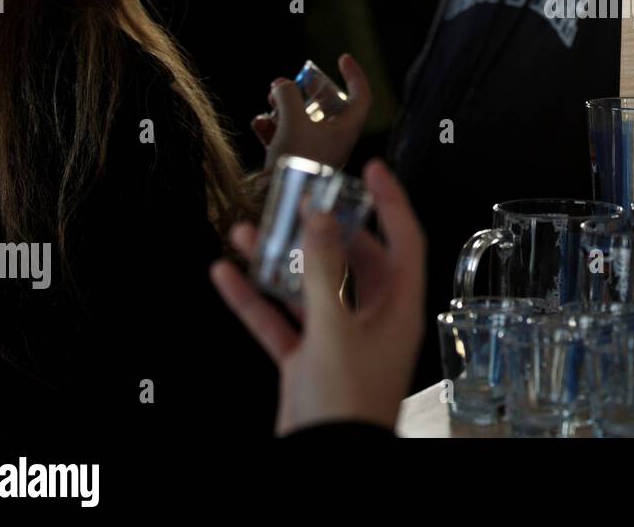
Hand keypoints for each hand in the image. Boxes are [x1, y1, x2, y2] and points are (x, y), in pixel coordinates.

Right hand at [210, 159, 426, 435]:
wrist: (325, 463)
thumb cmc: (347, 408)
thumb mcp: (336, 331)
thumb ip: (324, 273)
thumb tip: (321, 221)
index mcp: (398, 309)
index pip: (404, 240)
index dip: (391, 201)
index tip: (373, 170)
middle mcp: (371, 320)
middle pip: (353, 259)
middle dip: (324, 229)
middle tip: (303, 200)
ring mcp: (337, 340)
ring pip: (309, 287)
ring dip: (280, 260)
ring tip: (252, 232)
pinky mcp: (305, 361)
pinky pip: (279, 319)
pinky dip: (254, 298)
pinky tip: (229, 276)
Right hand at [251, 54, 371, 169]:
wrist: (282, 205)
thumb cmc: (297, 161)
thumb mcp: (293, 121)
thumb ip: (288, 95)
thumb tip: (282, 84)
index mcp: (346, 130)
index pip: (361, 96)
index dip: (354, 75)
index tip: (341, 58)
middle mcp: (335, 141)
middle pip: (327, 107)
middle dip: (306, 91)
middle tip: (288, 82)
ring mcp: (316, 153)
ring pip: (304, 122)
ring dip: (284, 108)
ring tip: (268, 100)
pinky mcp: (297, 165)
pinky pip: (287, 139)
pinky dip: (273, 129)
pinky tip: (259, 124)